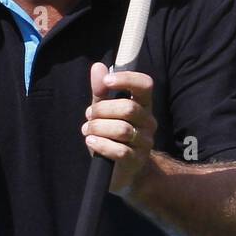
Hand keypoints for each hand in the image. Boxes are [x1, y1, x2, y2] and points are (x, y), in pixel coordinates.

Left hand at [82, 62, 156, 195]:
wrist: (122, 169)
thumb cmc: (112, 135)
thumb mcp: (103, 111)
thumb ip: (100, 91)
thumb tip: (97, 66)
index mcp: (143, 105)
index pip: (145, 85)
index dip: (126, 80)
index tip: (106, 81)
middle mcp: (148, 121)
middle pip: (128, 108)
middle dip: (102, 110)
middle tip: (88, 115)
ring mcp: (145, 142)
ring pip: (122, 130)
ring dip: (98, 128)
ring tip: (87, 130)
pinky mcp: (136, 160)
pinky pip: (120, 150)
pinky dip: (101, 144)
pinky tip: (91, 142)